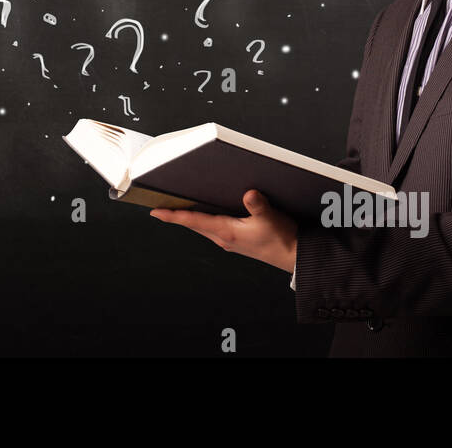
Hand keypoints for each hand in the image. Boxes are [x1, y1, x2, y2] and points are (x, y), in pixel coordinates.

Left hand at [149, 189, 297, 272]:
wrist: (294, 257)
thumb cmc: (282, 241)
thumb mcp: (270, 219)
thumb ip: (258, 205)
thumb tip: (248, 194)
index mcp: (227, 232)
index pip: (194, 222)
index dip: (174, 216)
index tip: (156, 212)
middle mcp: (225, 238)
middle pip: (194, 225)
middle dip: (177, 216)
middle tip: (161, 207)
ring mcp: (230, 241)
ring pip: (203, 228)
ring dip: (190, 219)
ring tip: (179, 208)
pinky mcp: (238, 241)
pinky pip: (214, 229)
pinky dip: (204, 221)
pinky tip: (208, 214)